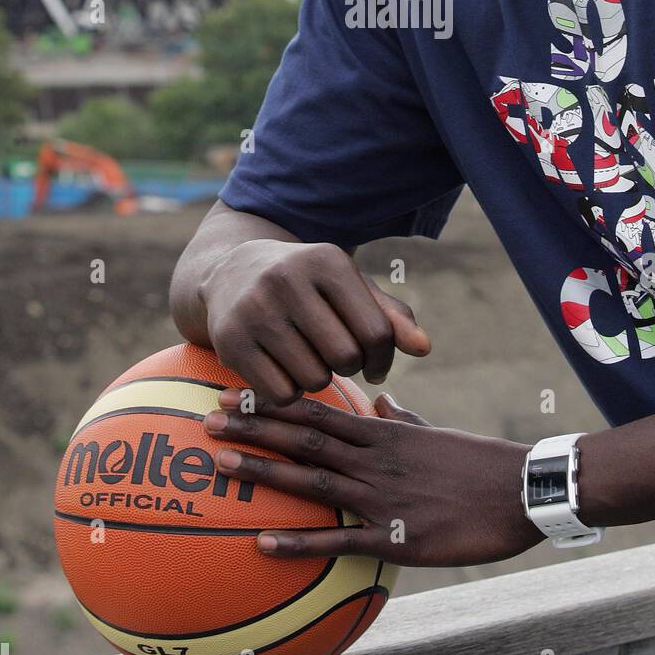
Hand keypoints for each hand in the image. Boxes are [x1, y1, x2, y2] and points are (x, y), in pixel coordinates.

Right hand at [200, 239, 430, 404]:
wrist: (231, 273)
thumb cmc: (307, 286)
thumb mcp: (348, 288)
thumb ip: (390, 317)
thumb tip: (424, 348)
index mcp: (326, 260)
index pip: (376, 331)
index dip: (383, 358)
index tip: (375, 364)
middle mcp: (287, 278)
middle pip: (346, 357)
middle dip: (350, 367)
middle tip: (339, 360)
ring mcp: (254, 309)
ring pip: (313, 378)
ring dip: (319, 379)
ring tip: (310, 359)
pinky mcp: (229, 340)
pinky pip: (280, 394)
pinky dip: (289, 392)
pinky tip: (284, 369)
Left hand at [204, 389, 541, 566]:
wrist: (522, 489)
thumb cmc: (482, 463)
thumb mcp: (437, 432)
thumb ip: (402, 419)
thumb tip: (379, 400)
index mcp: (383, 433)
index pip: (317, 411)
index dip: (272, 402)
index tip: (233, 393)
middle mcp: (375, 458)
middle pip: (304, 438)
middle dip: (253, 427)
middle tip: (207, 418)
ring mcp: (383, 496)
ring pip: (313, 480)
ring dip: (265, 471)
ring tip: (221, 464)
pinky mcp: (396, 536)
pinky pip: (339, 540)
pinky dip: (300, 541)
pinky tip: (264, 543)